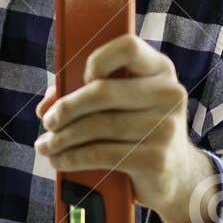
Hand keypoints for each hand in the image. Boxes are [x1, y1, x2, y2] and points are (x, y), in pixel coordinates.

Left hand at [34, 33, 217, 222]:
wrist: (177, 174)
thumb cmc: (137, 129)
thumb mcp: (122, 104)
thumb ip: (86, 92)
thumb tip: (47, 105)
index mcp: (160, 70)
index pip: (128, 47)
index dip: (98, 59)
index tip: (81, 79)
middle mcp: (168, 94)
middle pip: (103, 91)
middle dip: (66, 108)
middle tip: (48, 122)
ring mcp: (166, 127)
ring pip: (98, 126)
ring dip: (62, 138)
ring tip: (46, 146)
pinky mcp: (156, 159)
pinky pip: (102, 154)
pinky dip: (73, 158)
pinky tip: (60, 161)